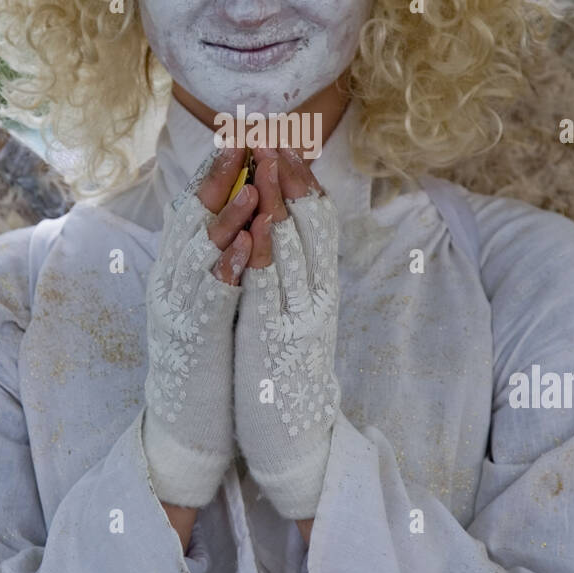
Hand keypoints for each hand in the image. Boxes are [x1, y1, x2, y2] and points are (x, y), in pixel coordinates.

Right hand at [143, 144, 259, 510]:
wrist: (186, 423)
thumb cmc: (206, 354)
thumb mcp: (209, 295)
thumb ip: (215, 254)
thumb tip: (238, 207)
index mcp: (176, 267)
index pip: (193, 205)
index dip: (215, 167)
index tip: (241, 131)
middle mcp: (170, 281)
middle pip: (191, 217)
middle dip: (219, 176)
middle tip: (244, 138)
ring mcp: (177, 310)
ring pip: (198, 253)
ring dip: (226, 218)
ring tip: (251, 185)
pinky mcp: (192, 341)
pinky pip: (209, 300)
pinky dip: (226, 271)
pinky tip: (245, 249)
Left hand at [234, 146, 341, 521]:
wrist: (297, 438)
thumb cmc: (285, 369)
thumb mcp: (293, 312)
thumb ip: (294, 272)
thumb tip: (282, 226)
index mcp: (320, 286)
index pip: (318, 219)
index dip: (303, 177)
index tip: (286, 139)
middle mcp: (317, 294)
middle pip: (312, 222)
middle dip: (291, 176)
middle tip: (276, 134)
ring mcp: (301, 316)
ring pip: (296, 249)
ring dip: (280, 203)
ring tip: (267, 164)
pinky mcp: (279, 340)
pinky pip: (273, 291)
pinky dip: (265, 256)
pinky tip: (254, 229)